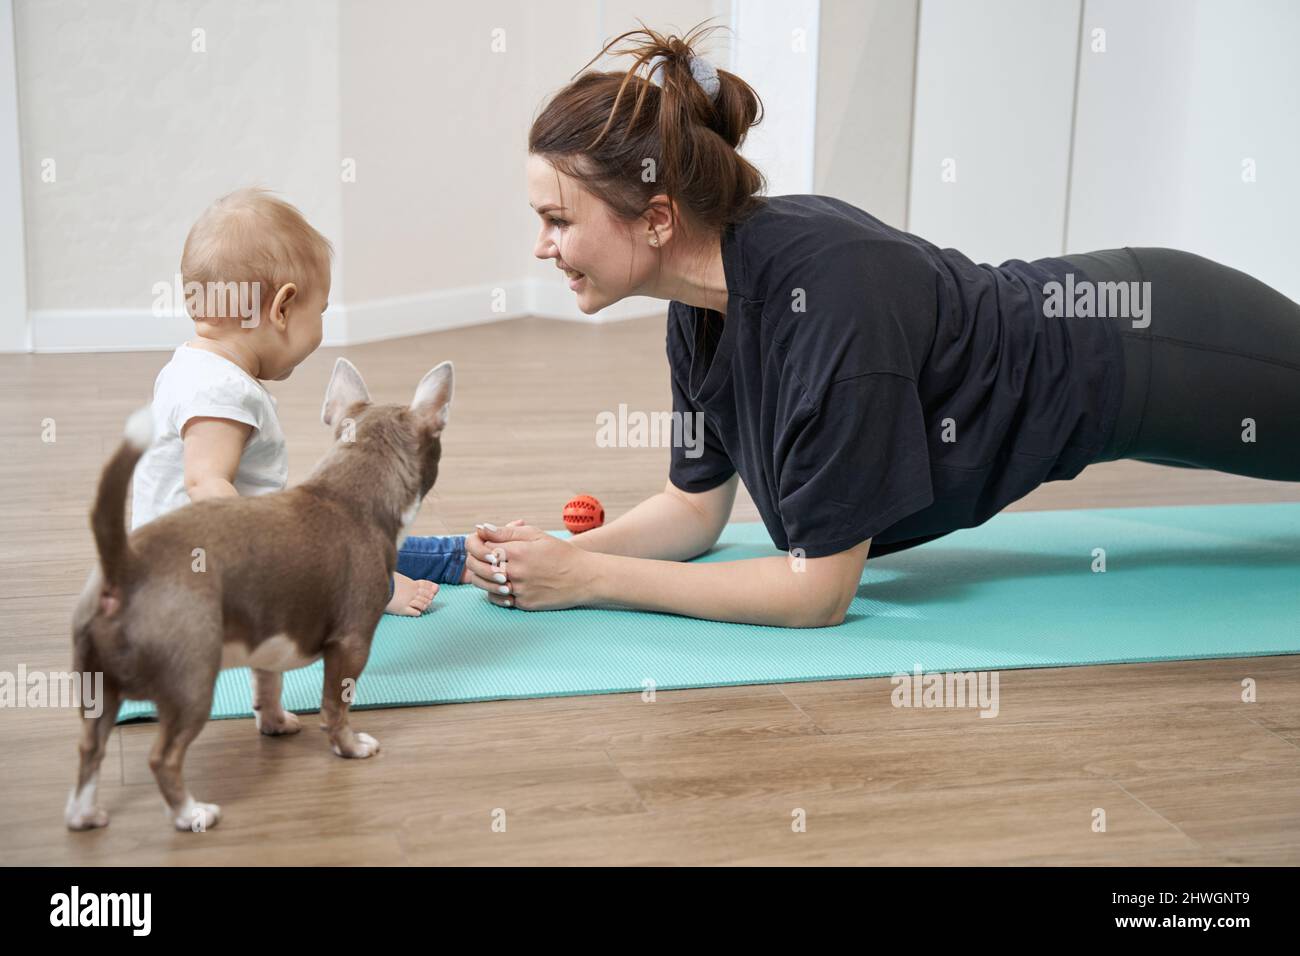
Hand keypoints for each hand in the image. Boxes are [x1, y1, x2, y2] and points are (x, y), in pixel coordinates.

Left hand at [465, 520, 595, 610]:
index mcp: (517, 551)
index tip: (477, 539)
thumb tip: (481, 528)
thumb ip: (506, 531)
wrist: (584, 577)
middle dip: (473, 557)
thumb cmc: (561, 553)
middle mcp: (515, 572)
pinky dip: (493, 590)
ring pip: (482, 584)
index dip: (472, 541)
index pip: (477, 546)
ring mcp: (518, 590)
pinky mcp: (523, 604)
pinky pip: (496, 599)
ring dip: (480, 574)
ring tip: (490, 567)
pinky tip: (500, 583)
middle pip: (475, 566)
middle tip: (481, 553)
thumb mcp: (536, 535)